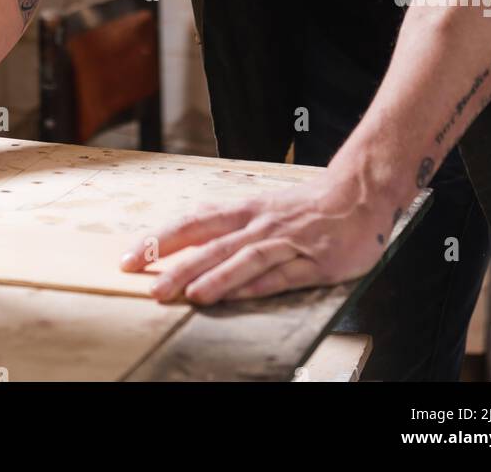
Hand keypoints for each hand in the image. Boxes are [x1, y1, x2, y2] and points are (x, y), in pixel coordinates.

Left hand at [120, 171, 396, 304]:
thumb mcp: (266, 209)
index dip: (163, 239)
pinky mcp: (312, 262)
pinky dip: (254, 286)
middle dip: (178, 265)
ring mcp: (286, 242)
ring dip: (214, 276)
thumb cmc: (310, 205)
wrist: (359, 193)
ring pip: (243, 259)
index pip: (196, 222)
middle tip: (147, 284)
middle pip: (212, 243)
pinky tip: (233, 296)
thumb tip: (193, 249)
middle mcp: (261, 223)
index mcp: (247, 209)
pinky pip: (278, 275)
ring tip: (187, 294)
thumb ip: (234, 229)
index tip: (131, 254)